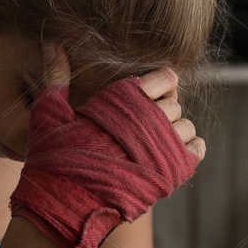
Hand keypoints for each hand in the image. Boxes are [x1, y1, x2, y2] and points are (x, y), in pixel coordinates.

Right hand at [10, 65, 204, 247]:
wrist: (65, 204)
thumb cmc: (54, 158)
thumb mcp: (50, 112)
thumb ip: (56, 75)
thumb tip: (51, 42)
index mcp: (125, 99)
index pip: (165, 76)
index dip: (158, 83)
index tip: (146, 95)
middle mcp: (149, 119)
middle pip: (175, 103)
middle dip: (161, 110)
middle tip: (139, 126)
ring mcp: (163, 147)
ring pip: (187, 126)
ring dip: (173, 132)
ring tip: (150, 144)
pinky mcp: (172, 173)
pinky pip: (197, 149)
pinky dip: (188, 149)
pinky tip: (168, 155)